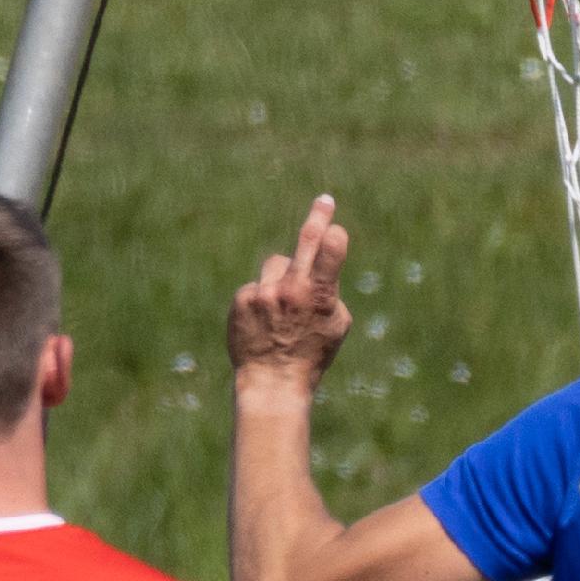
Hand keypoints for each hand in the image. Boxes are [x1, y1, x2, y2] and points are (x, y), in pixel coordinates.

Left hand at [228, 195, 352, 400]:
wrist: (272, 379)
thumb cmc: (312, 352)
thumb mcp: (336, 326)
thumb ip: (329, 292)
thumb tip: (317, 268)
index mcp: (319, 299)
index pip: (327, 261)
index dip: (333, 240)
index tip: (336, 229)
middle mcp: (290, 292)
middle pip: (304, 245)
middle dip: (318, 221)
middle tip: (325, 200)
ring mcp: (264, 293)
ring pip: (277, 265)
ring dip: (282, 278)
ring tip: (283, 310)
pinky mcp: (243, 297)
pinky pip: (258, 283)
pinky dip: (263, 296)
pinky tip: (265, 320)